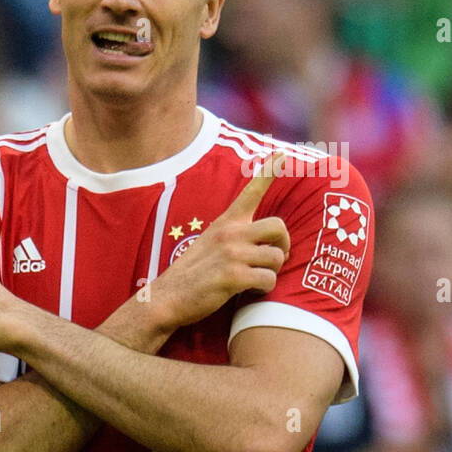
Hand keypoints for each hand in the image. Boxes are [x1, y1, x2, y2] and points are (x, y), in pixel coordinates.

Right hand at [147, 151, 290, 329]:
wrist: (166, 297)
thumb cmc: (193, 273)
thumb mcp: (211, 242)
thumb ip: (234, 235)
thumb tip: (264, 240)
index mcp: (226, 223)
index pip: (251, 192)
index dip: (269, 172)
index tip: (282, 154)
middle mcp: (230, 233)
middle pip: (279, 226)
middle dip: (285, 244)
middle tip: (277, 258)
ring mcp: (232, 254)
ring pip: (276, 257)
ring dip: (273, 272)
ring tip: (257, 280)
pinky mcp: (233, 277)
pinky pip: (268, 280)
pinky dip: (265, 289)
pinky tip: (251, 292)